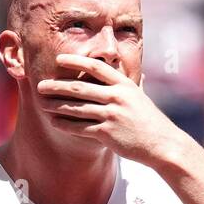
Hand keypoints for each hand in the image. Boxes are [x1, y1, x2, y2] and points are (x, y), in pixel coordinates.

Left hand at [36, 54, 191, 166]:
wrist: (162, 144)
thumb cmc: (151, 121)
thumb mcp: (142, 98)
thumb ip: (134, 85)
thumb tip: (134, 74)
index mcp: (125, 85)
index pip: (96, 67)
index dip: (76, 61)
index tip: (59, 58)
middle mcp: (118, 97)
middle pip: (80, 87)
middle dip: (57, 86)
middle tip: (40, 85)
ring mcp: (112, 115)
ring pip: (77, 108)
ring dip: (56, 106)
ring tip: (42, 104)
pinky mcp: (108, 133)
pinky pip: (80, 127)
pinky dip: (65, 125)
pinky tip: (54, 122)